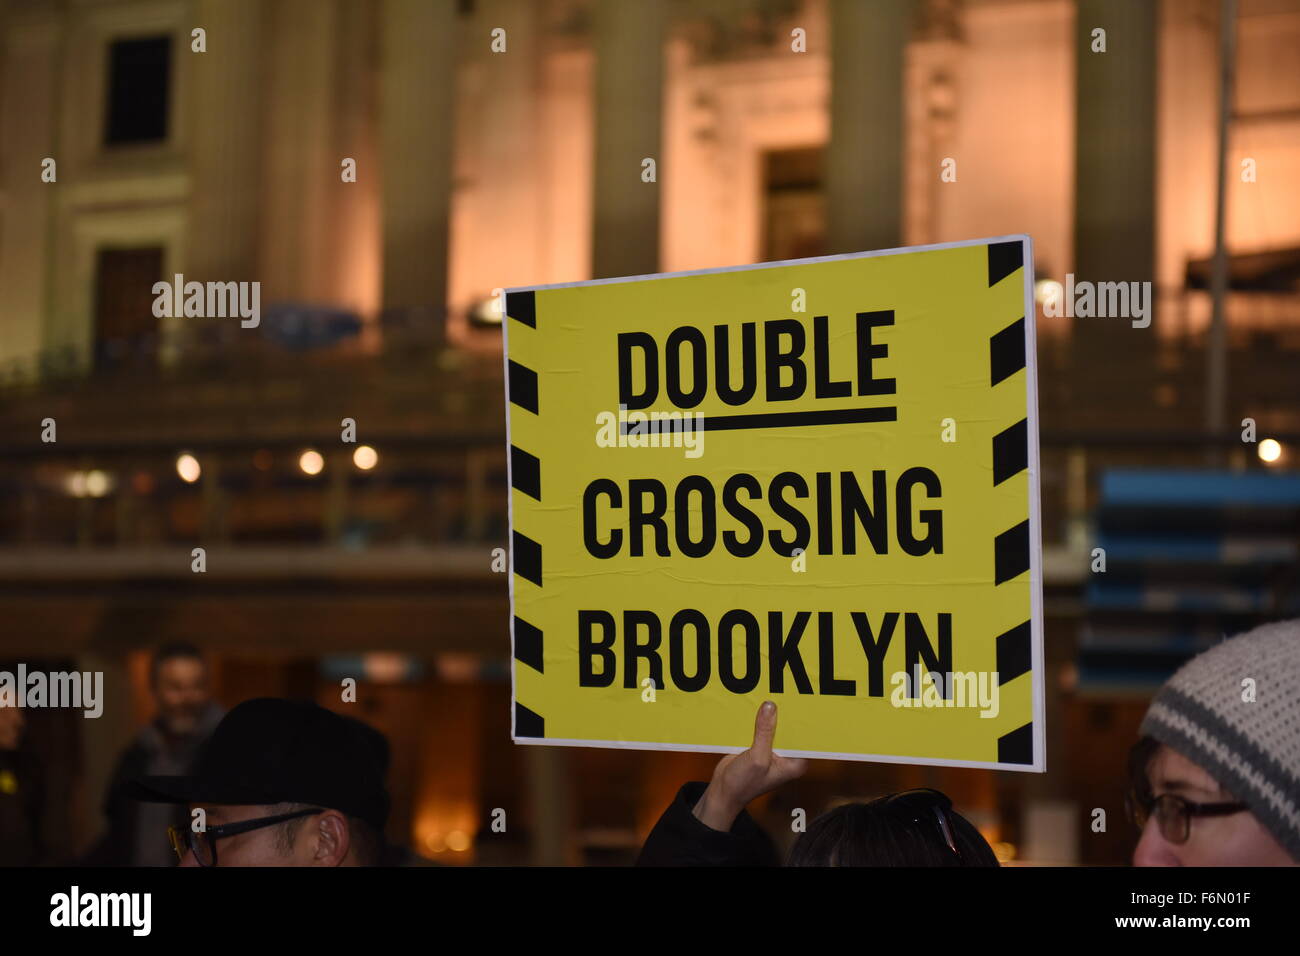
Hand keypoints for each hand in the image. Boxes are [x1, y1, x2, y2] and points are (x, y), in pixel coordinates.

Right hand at [692, 700, 807, 831]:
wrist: (722, 792)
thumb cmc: (743, 785)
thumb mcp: (757, 758)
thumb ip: (764, 731)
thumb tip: (770, 707)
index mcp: (794, 763)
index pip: (803, 737)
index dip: (800, 720)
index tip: (797, 703)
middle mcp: (786, 757)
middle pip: (788, 730)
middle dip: (783, 716)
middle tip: (781, 696)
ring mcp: (772, 751)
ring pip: (774, 728)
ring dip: (768, 718)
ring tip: (767, 699)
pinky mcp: (759, 746)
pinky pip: (761, 729)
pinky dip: (757, 722)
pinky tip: (754, 711)